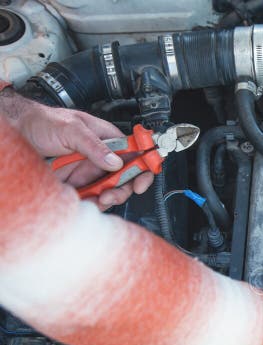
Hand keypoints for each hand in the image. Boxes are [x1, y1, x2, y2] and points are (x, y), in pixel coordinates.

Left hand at [0, 89, 153, 209]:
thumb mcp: (71, 129)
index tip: (141, 182)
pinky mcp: (77, 182)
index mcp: (107, 138)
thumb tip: (115, 162)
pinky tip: (87, 202)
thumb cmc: (42, 121)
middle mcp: (101, 155)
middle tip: (112, 195)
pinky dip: (92, 203)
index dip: (144, 168)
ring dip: (108, 198)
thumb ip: (94, 145)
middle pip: (126, 176)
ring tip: (98, 200)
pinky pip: (91, 196)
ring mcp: (89, 170)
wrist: (16, 131)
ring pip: (110, 189)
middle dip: (123, 189)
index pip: (135, 153)